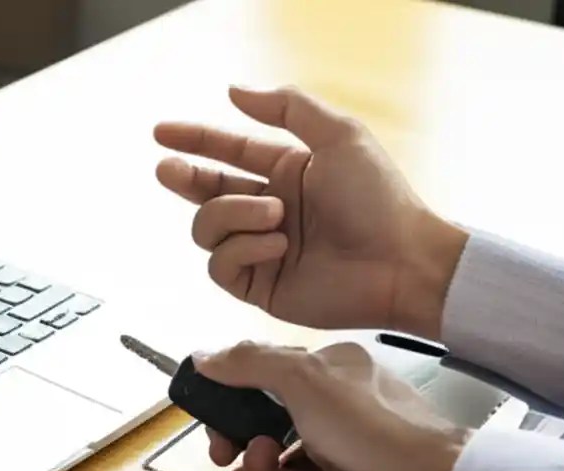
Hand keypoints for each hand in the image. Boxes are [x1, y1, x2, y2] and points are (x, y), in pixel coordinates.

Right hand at [155, 85, 469, 339]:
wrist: (400, 263)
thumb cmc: (378, 200)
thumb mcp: (339, 136)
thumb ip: (286, 108)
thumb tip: (234, 91)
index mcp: (286, 173)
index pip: (229, 153)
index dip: (195, 141)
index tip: (162, 132)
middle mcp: (269, 210)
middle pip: (207, 192)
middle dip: (185, 178)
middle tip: (168, 168)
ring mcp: (261, 249)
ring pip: (208, 228)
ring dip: (236, 214)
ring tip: (275, 216)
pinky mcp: (259, 286)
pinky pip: (221, 265)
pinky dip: (245, 249)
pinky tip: (278, 246)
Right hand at [194, 340, 469, 470]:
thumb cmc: (371, 426)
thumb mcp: (302, 379)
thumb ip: (250, 362)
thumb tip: (206, 356)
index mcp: (333, 368)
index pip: (268, 372)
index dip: (233, 391)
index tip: (209, 411)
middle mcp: (339, 404)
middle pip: (269, 417)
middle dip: (240, 434)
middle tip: (224, 450)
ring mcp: (346, 447)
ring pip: (282, 455)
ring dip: (258, 465)